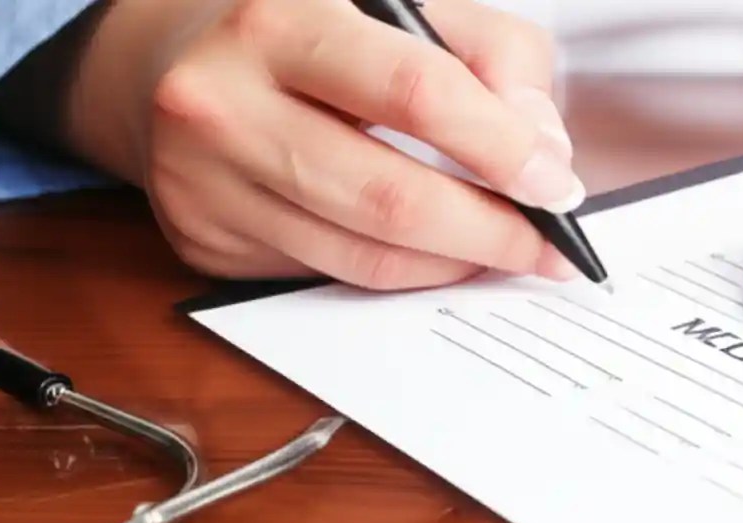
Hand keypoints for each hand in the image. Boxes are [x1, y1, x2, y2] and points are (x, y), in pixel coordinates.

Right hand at [66, 0, 583, 289]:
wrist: (184, 60)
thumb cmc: (318, 32)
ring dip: (456, 264)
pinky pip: (333, 275)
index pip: (417, 93)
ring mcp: (203, 180)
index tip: (557, 186)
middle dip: (492, 232)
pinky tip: (439, 255)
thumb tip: (544, 153)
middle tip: (548, 247)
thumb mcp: (412, 9)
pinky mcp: (206, 238)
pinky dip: (404, 275)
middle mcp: (224, 99)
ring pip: (366, 256)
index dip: (502, 149)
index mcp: (283, 17)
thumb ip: (495, 59)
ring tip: (506, 251)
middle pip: (390, 198)